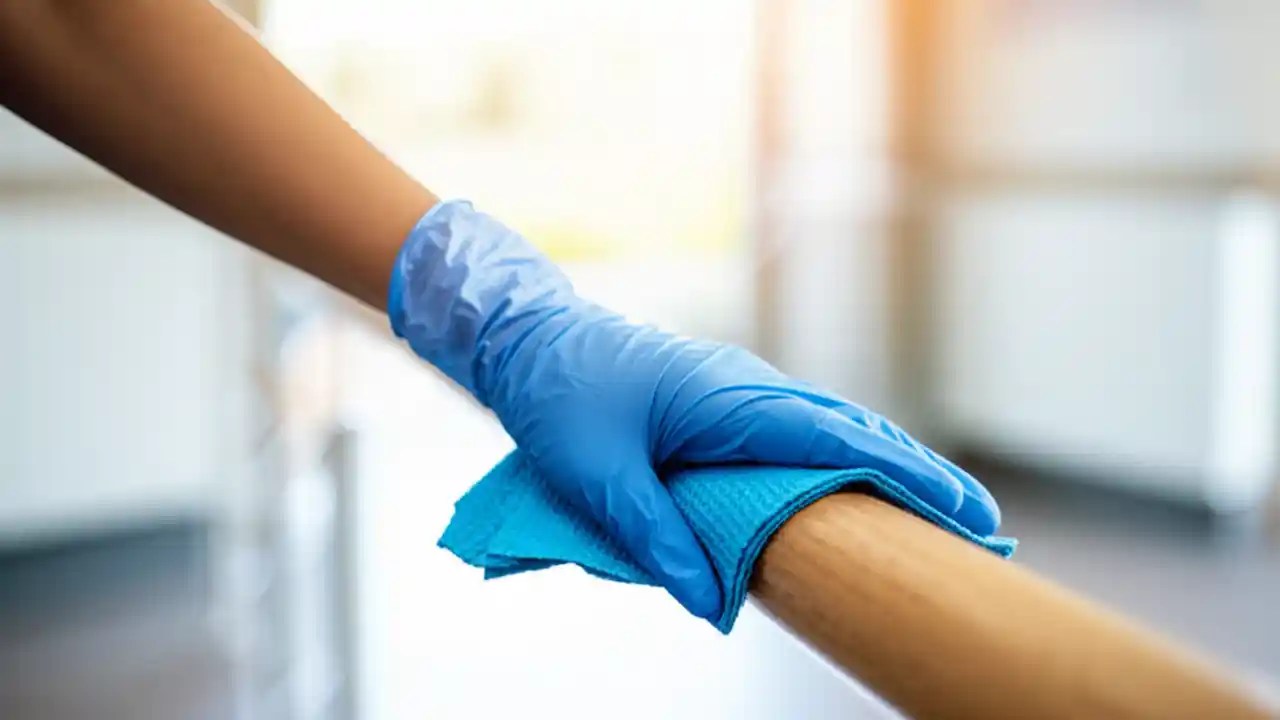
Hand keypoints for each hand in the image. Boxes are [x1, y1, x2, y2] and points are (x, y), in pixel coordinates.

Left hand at [389, 201, 999, 618]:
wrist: (530, 336)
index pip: (835, 439)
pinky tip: (862, 482)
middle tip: (979, 524)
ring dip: (888, 464)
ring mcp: (741, 388)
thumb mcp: (595, 474)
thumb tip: (712, 602)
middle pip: (852, 430)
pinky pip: (801, 428)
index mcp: (725, 399)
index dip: (904, 476)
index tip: (964, 510)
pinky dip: (846, 454)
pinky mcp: (727, 400)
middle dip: (918, 475)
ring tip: (940, 509)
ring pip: (832, 426)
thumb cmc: (557, 395)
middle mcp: (747, 387)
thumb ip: (654, 536)